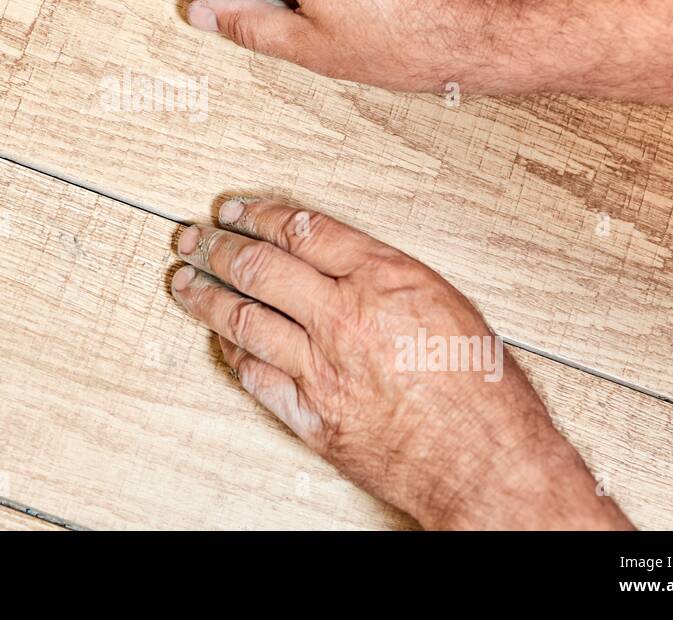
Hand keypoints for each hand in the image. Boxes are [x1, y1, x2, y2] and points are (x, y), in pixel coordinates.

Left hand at [170, 197, 631, 529]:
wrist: (488, 463)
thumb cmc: (483, 390)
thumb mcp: (447, 303)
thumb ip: (387, 276)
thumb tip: (340, 258)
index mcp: (384, 279)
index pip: (302, 229)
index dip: (258, 214)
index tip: (235, 209)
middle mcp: (345, 318)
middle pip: (259, 268)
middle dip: (217, 247)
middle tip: (193, 238)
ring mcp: (322, 369)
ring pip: (244, 320)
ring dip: (205, 297)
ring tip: (184, 282)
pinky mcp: (312, 415)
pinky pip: (257, 377)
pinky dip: (234, 354)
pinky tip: (221, 340)